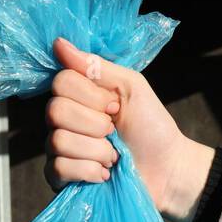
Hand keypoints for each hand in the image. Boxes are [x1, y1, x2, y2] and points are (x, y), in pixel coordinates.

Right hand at [44, 38, 215, 221]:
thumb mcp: (131, 87)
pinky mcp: (60, 178)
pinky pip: (58, 169)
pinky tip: (103, 174)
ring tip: (114, 157)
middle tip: (114, 132)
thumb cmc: (151, 127)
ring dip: (96, 151)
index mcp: (77, 96)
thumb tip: (59, 43)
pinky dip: (88, 171)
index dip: (91, 97)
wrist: (166, 169)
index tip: (115, 106)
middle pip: (55, 112)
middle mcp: (63, 120)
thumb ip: (97, 66)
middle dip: (94, 125)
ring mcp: (59, 150)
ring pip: (59, 142)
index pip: (60, 83)